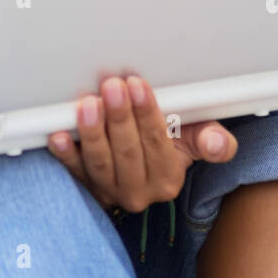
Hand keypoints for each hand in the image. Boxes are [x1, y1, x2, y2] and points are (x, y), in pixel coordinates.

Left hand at [46, 75, 237, 213]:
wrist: (142, 169)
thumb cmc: (169, 143)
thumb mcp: (194, 140)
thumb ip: (211, 140)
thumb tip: (218, 142)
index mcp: (168, 179)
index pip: (158, 143)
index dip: (147, 113)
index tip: (137, 85)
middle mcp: (139, 191)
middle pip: (128, 152)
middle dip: (119, 117)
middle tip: (112, 86)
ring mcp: (110, 191)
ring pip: (100, 163)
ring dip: (92, 132)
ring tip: (88, 104)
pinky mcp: (87, 188)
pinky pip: (74, 172)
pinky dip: (65, 154)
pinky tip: (59, 135)